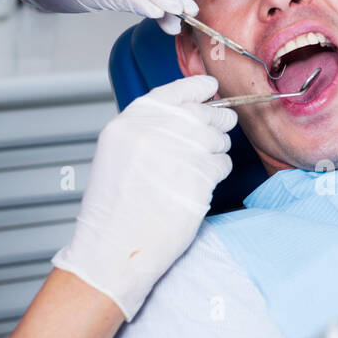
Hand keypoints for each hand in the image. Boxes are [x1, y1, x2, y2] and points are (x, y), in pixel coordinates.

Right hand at [52, 76, 234, 319]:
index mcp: (128, 125)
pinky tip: (202, 186)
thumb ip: (148, 133)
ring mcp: (177, 151)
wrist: (113, 250)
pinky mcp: (198, 175)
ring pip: (216, 137)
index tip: (209, 88)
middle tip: (223, 126)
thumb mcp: (119, 157)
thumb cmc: (115, 214)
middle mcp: (152, 132)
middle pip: (200, 114)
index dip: (194, 89)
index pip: (170, 94)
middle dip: (216, 120)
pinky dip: (218, 173)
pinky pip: (222, 163)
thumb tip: (187, 118)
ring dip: (217, 150)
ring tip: (199, 169)